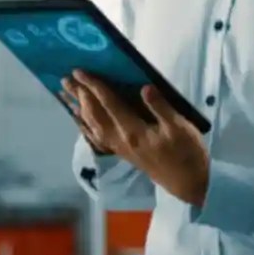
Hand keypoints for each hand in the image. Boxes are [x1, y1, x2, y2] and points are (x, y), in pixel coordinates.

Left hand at [63, 70, 209, 206]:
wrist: (188, 183)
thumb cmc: (187, 153)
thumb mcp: (180, 127)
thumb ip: (161, 107)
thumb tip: (144, 87)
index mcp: (133, 131)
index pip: (109, 103)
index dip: (94, 86)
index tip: (79, 71)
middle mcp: (120, 139)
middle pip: (94, 114)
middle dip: (80, 95)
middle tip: (65, 80)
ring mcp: (119, 148)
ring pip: (92, 126)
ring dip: (78, 109)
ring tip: (66, 96)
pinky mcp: (122, 153)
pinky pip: (97, 139)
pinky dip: (85, 128)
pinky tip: (79, 121)